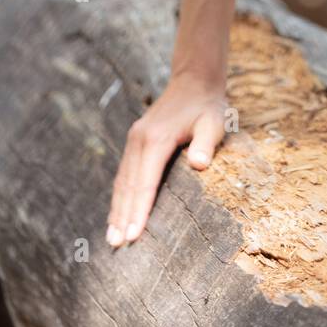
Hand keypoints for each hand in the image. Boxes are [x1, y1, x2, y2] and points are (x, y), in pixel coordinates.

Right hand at [106, 70, 227, 247]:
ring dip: (116, 209)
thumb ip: (206, 144)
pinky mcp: (136, 141)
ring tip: (112, 238)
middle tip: (116, 246)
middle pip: (128, 186)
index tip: (133, 236)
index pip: (145, 183)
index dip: (139, 211)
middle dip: (122, 217)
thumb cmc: (207, 105)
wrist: (194, 79)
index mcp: (156, 139)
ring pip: (122, 181)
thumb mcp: (214, 122)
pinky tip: (118, 212)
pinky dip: (120, 195)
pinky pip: (124, 173)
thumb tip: (198, 166)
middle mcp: (139, 140)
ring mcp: (134, 140)